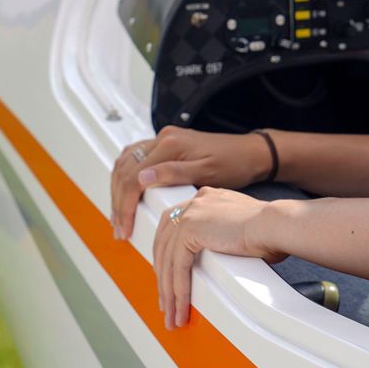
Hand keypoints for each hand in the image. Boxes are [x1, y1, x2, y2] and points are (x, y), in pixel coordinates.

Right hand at [109, 126, 274, 239]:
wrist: (251, 152)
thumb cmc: (234, 163)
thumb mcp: (207, 172)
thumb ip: (174, 173)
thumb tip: (142, 179)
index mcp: (170, 144)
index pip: (133, 178)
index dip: (125, 206)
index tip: (125, 229)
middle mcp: (163, 138)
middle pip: (124, 170)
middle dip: (117, 201)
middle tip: (120, 228)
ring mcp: (163, 139)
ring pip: (125, 162)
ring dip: (117, 189)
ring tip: (120, 216)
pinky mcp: (167, 144)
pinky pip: (135, 158)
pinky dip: (125, 176)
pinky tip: (126, 193)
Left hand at [153, 187, 285, 328]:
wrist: (276, 226)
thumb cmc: (271, 232)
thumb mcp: (239, 229)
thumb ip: (223, 236)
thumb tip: (221, 258)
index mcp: (204, 199)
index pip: (172, 228)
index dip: (167, 256)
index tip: (166, 277)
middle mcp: (194, 203)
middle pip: (164, 245)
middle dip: (163, 278)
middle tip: (167, 303)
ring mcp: (190, 213)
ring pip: (168, 260)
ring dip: (169, 291)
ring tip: (173, 315)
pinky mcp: (191, 229)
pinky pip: (178, 266)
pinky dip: (179, 290)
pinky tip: (182, 308)